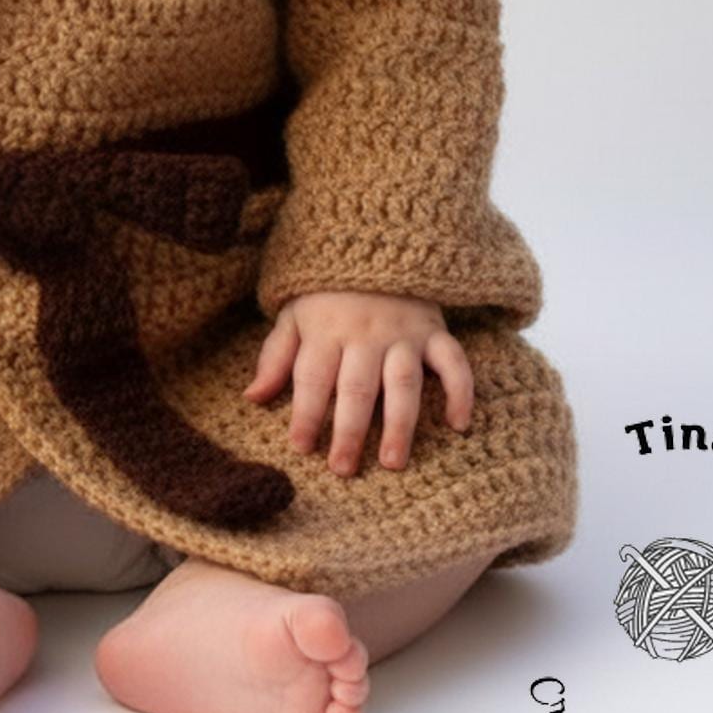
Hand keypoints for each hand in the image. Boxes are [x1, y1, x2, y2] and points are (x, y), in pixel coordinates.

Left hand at [244, 290, 474, 475]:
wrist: (375, 243)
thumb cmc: (327, 293)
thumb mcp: (293, 315)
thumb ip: (276, 357)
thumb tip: (252, 398)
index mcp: (325, 330)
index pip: (313, 378)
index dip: (305, 413)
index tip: (300, 448)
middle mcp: (365, 333)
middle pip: (357, 387)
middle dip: (349, 430)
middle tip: (343, 469)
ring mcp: (404, 333)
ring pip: (402, 381)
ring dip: (398, 423)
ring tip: (391, 462)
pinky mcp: (435, 331)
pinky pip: (453, 361)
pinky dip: (460, 391)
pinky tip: (458, 424)